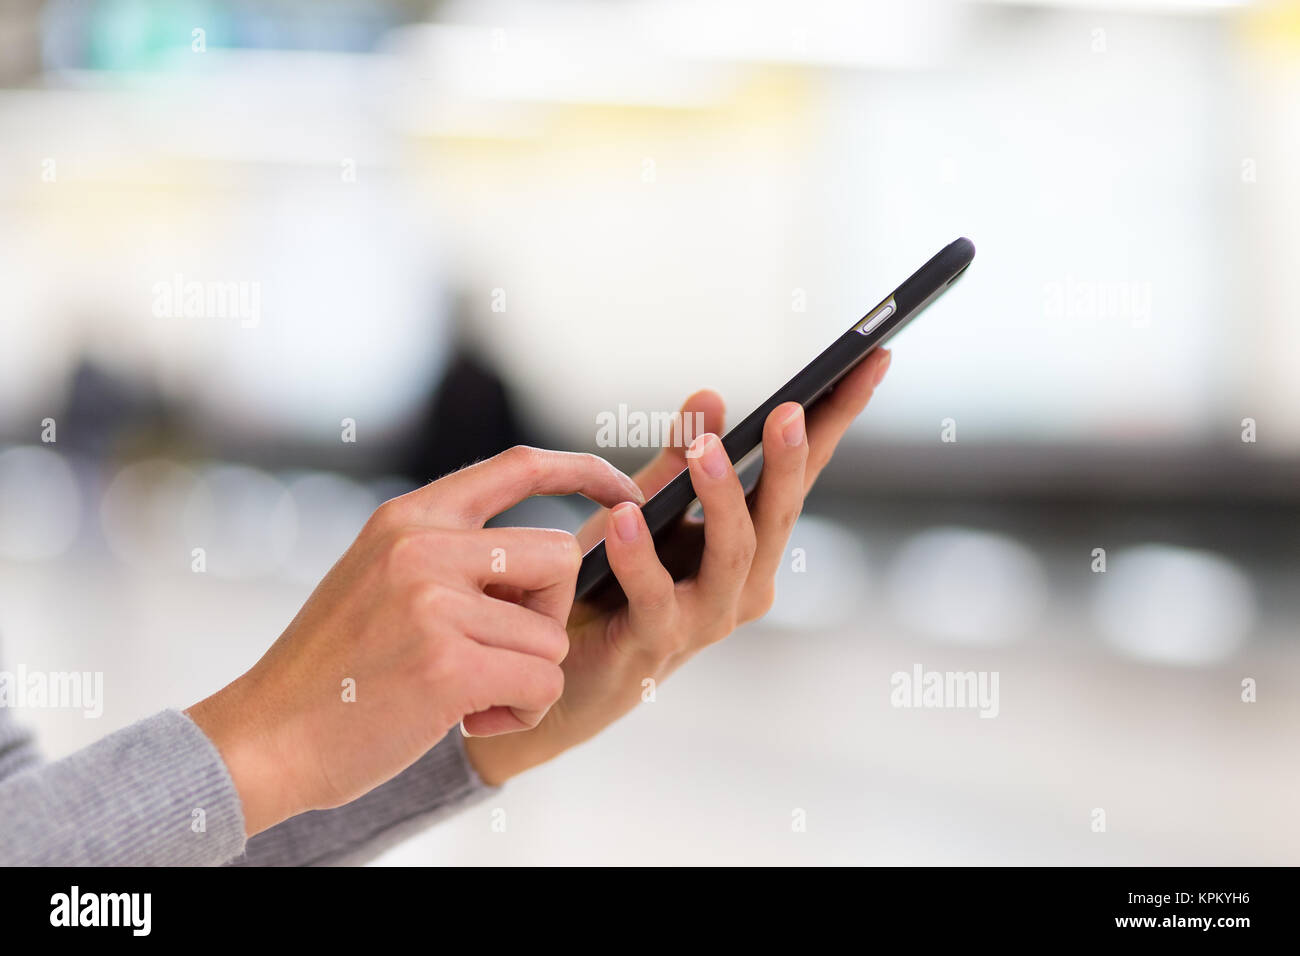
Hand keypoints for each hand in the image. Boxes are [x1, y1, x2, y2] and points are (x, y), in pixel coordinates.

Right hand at [187, 447, 642, 835]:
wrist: (265, 738)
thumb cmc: (334, 669)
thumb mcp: (379, 577)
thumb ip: (446, 553)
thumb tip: (542, 555)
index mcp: (409, 516)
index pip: (520, 466)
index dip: (586, 471)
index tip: (625, 491)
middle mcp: (423, 546)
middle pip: (560, 558)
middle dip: (547, 616)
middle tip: (493, 654)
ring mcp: (433, 602)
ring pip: (552, 635)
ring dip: (526, 677)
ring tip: (464, 695)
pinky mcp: (448, 664)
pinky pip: (543, 682)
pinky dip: (521, 713)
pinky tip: (469, 720)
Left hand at [464, 348, 891, 783]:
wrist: (560, 670)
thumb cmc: (608, 585)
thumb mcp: (644, 510)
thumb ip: (677, 463)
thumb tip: (710, 396)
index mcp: (751, 544)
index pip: (801, 471)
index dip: (838, 415)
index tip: (873, 357)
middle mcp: (744, 583)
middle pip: (779, 512)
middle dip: (788, 459)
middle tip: (790, 408)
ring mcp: (706, 618)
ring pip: (732, 554)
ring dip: (721, 500)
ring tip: (705, 452)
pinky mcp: (655, 643)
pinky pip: (654, 595)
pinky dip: (639, 556)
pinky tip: (623, 518)